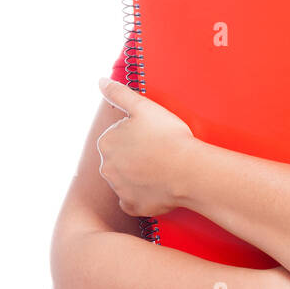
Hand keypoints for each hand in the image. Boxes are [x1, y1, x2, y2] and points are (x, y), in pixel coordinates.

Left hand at [96, 77, 195, 217]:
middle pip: (120, 159)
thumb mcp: (143, 106)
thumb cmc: (168, 137)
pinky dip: (142, 196)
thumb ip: (119, 93)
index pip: (117, 135)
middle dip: (135, 156)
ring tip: (162, 169)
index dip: (137, 134)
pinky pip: (133, 201)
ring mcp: (119, 189)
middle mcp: (107, 167)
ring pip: (126, 180)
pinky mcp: (133, 206)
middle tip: (159, 152)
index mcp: (106, 142)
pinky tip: (157, 188)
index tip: (154, 135)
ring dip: (139, 175)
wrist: (189, 171)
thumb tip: (100, 82)